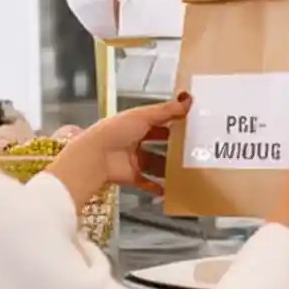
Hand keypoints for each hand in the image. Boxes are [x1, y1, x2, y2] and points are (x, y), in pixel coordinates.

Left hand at [47, 94, 191, 209]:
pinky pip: (147, 183)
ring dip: (169, 167)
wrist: (95, 157)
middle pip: (158, 143)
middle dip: (173, 146)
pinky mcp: (131, 177)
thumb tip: (189, 99)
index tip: (192, 123)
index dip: (173, 121)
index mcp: (135, 123)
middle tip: (194, 147)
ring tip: (187, 168)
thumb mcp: (143, 116)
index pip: (158, 121)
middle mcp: (133, 141)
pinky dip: (158, 187)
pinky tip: (172, 188)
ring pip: (155, 164)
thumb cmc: (115, 131)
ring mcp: (132, 160)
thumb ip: (167, 110)